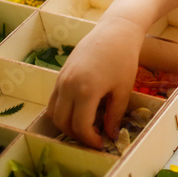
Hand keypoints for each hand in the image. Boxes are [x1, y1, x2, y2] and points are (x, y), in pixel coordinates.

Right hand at [46, 15, 142, 148]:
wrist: (115, 31)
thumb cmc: (124, 59)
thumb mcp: (123, 90)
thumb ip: (114, 115)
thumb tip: (110, 136)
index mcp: (85, 91)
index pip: (80, 126)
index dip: (89, 140)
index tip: (101, 144)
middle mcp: (68, 87)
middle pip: (63, 123)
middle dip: (77, 136)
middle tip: (93, 138)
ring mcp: (61, 80)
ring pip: (54, 113)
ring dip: (66, 125)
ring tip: (86, 127)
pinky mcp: (59, 75)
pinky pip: (53, 100)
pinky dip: (62, 111)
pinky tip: (79, 112)